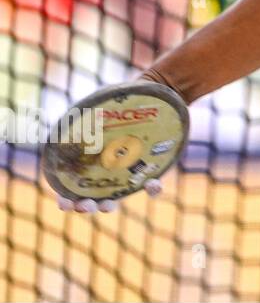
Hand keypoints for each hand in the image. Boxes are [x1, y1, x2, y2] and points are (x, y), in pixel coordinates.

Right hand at [47, 74, 187, 212]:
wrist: (147, 96)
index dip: (66, 200)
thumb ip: (81, 118)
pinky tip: (152, 184)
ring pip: (118, 197)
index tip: (65, 203)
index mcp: (88, 163)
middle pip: (92, 198)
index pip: (72, 188)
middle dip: (86, 206)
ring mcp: (127, 173)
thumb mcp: (93, 109)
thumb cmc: (114, 103)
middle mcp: (106, 172)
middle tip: (85, 205)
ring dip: (109, 205)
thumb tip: (65, 122)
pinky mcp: (152, 168)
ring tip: (106, 205)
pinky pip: (152, 185)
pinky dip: (152, 188)